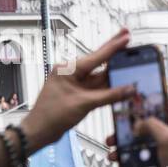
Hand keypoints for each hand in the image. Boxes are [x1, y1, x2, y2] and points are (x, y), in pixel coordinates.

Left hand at [20, 29, 135, 153]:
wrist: (37, 133)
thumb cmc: (51, 117)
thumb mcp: (83, 104)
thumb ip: (109, 96)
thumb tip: (129, 89)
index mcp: (68, 69)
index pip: (97, 56)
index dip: (114, 46)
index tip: (127, 36)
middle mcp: (71, 73)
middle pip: (99, 60)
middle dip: (114, 49)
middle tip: (127, 34)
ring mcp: (75, 83)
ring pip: (100, 74)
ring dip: (114, 69)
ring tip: (130, 58)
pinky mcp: (79, 93)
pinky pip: (98, 86)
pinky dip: (109, 84)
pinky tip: (120, 79)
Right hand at [106, 111, 167, 166]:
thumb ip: (153, 126)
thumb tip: (139, 122)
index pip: (156, 112)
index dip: (141, 113)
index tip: (126, 115)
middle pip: (143, 134)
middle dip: (126, 138)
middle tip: (113, 140)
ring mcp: (164, 153)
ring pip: (140, 152)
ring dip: (125, 156)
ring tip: (114, 158)